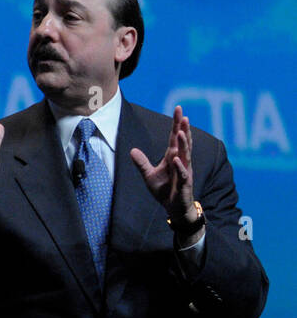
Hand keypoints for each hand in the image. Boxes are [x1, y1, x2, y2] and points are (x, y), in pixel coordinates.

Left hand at [131, 105, 199, 237]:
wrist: (174, 208)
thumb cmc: (164, 190)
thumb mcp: (149, 175)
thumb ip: (142, 163)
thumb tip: (132, 150)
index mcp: (172, 156)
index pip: (174, 137)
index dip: (176, 123)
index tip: (178, 109)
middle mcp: (181, 161)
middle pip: (183, 141)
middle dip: (183, 128)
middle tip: (183, 114)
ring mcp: (184, 171)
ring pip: (186, 154)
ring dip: (184, 143)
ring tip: (181, 131)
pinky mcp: (185, 183)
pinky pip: (183, 173)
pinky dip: (180, 166)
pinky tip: (176, 158)